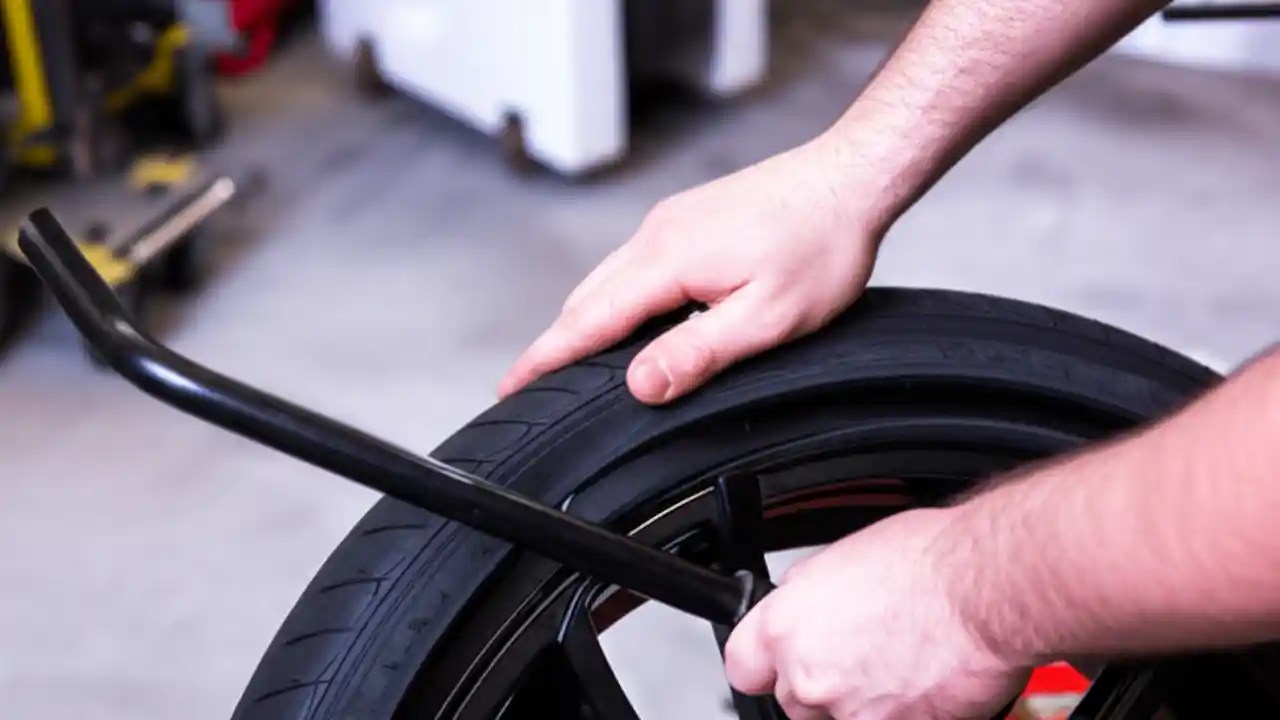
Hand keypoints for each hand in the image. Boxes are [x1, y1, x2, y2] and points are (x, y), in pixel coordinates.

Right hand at [498, 134, 883, 404]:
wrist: (852, 178)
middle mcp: (658, 234)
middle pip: (587, 299)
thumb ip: (698, 353)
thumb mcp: (767, 318)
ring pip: (609, 280)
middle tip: (531, 384)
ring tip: (571, 361)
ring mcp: (671, 222)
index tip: (511, 385)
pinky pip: (633, 265)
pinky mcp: (688, 220)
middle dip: (556, 343)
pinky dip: (615, 299)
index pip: (588, 319)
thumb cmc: (821, 244)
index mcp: (668, 260)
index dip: (545, 358)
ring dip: (586, 321)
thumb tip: (640, 385)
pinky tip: (630, 320)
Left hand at [723, 509, 1032, 719]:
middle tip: (862, 657)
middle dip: (823, 684)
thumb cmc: (931, 563)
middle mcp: (808, 673)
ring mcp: (848, 712)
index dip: (764, 665)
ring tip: (899, 666)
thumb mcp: (845, 557)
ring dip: (861, 703)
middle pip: (794, 699)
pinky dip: (900, 714)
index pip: (744, 665)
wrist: (986, 591)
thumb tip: (806, 601)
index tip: (776, 666)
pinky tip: (922, 683)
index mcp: (787, 624)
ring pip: (838, 719)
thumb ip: (812, 593)